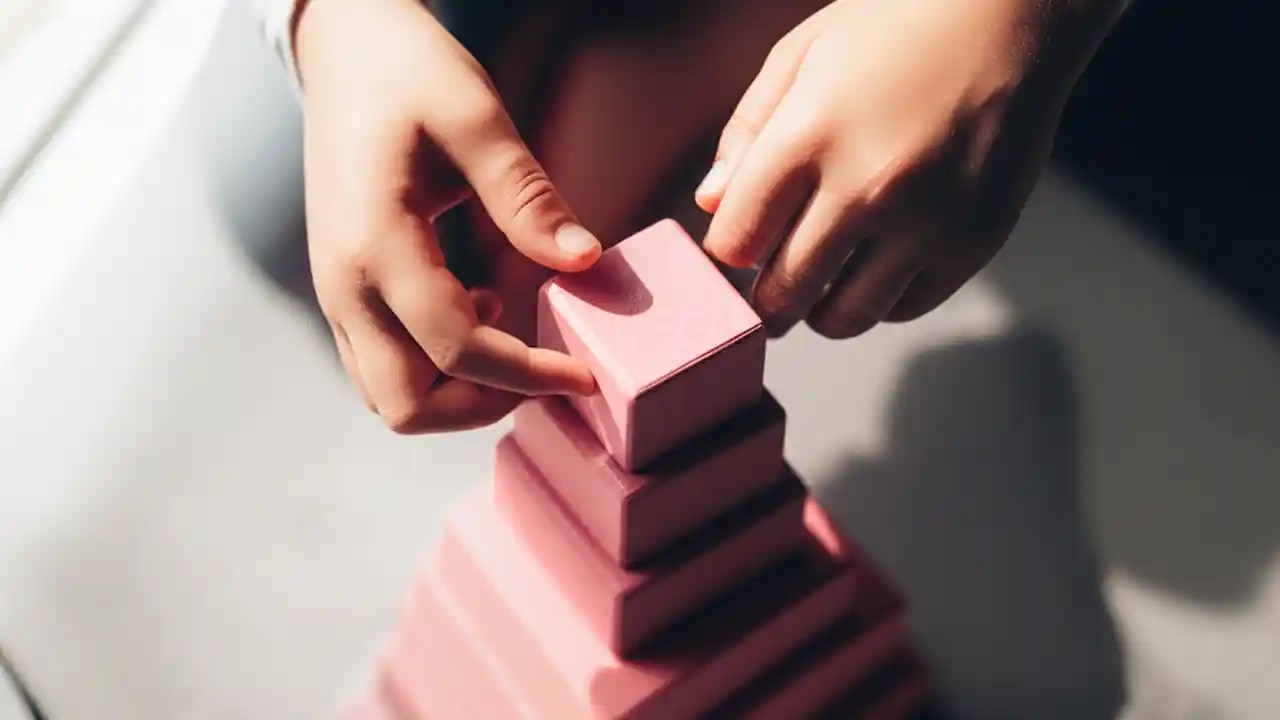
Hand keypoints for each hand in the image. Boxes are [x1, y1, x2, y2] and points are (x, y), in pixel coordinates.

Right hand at [296, 0, 599, 432]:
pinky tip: (479, 309)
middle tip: (546, 374)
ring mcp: (336, 292)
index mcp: (375, 245)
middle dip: (482, 405)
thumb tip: (584, 260)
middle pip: (405, 405)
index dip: (527, 375)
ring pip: (389, 395)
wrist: (342, 49)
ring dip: (456, 391)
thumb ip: (527, 196)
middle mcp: (344, 286)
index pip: (455, 349)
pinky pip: (384, 363)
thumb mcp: (475, 119)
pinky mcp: (344, 288)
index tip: (584, 376)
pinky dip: (435, 365)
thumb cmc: (407, 72)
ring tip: (513, 339)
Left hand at [697, 0, 1120, 337]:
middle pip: (783, 294)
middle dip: (766, 299)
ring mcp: (926, 222)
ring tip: (821, 282)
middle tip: (769, 290)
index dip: (730, 249)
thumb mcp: (801, 56)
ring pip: (844, 317)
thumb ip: (746, 133)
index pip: (736, 241)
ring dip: (820, 310)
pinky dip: (880, 300)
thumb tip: (712, 207)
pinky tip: (875, 265)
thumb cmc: (897, 25)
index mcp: (809, 135)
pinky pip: (904, 307)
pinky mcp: (974, 243)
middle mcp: (867, 187)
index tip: (742, 243)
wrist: (1013, 13)